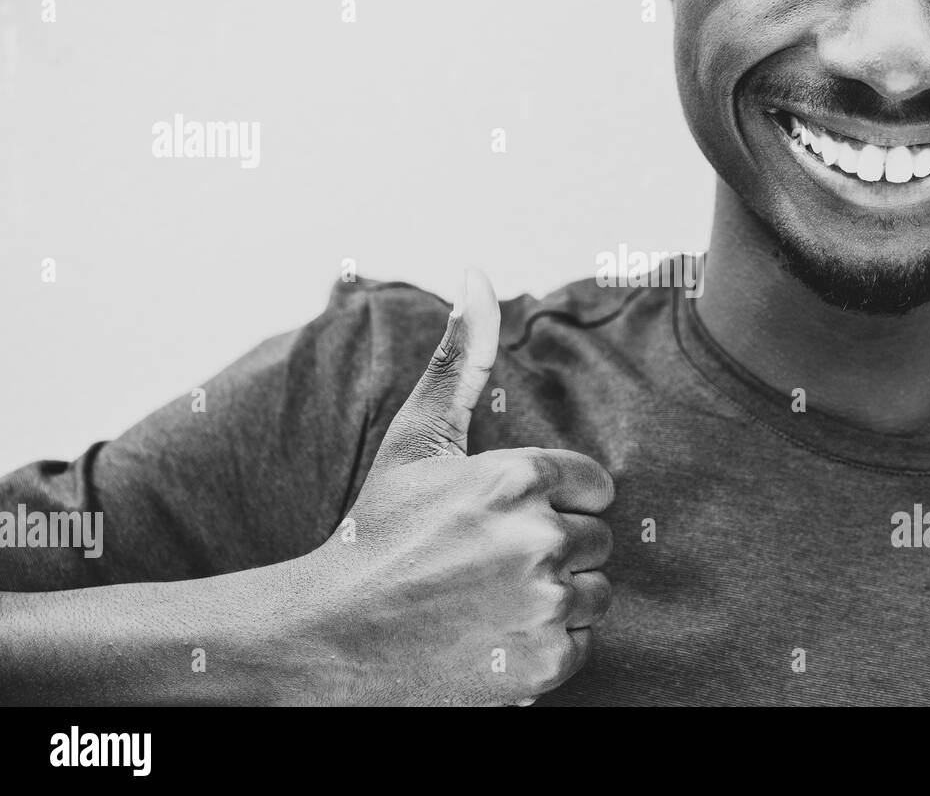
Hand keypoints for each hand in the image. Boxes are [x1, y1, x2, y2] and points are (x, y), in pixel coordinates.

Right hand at [303, 269, 614, 704]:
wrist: (328, 638)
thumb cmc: (375, 532)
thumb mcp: (414, 439)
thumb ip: (460, 357)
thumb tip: (476, 273)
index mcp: (513, 476)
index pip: (593, 485)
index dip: (556, 501)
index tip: (507, 519)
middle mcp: (535, 536)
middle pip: (596, 540)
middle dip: (555, 550)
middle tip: (489, 565)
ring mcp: (540, 602)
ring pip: (594, 593)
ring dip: (555, 598)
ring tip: (491, 601)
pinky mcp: (543, 661)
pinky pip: (582, 646)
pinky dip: (546, 647)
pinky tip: (493, 638)